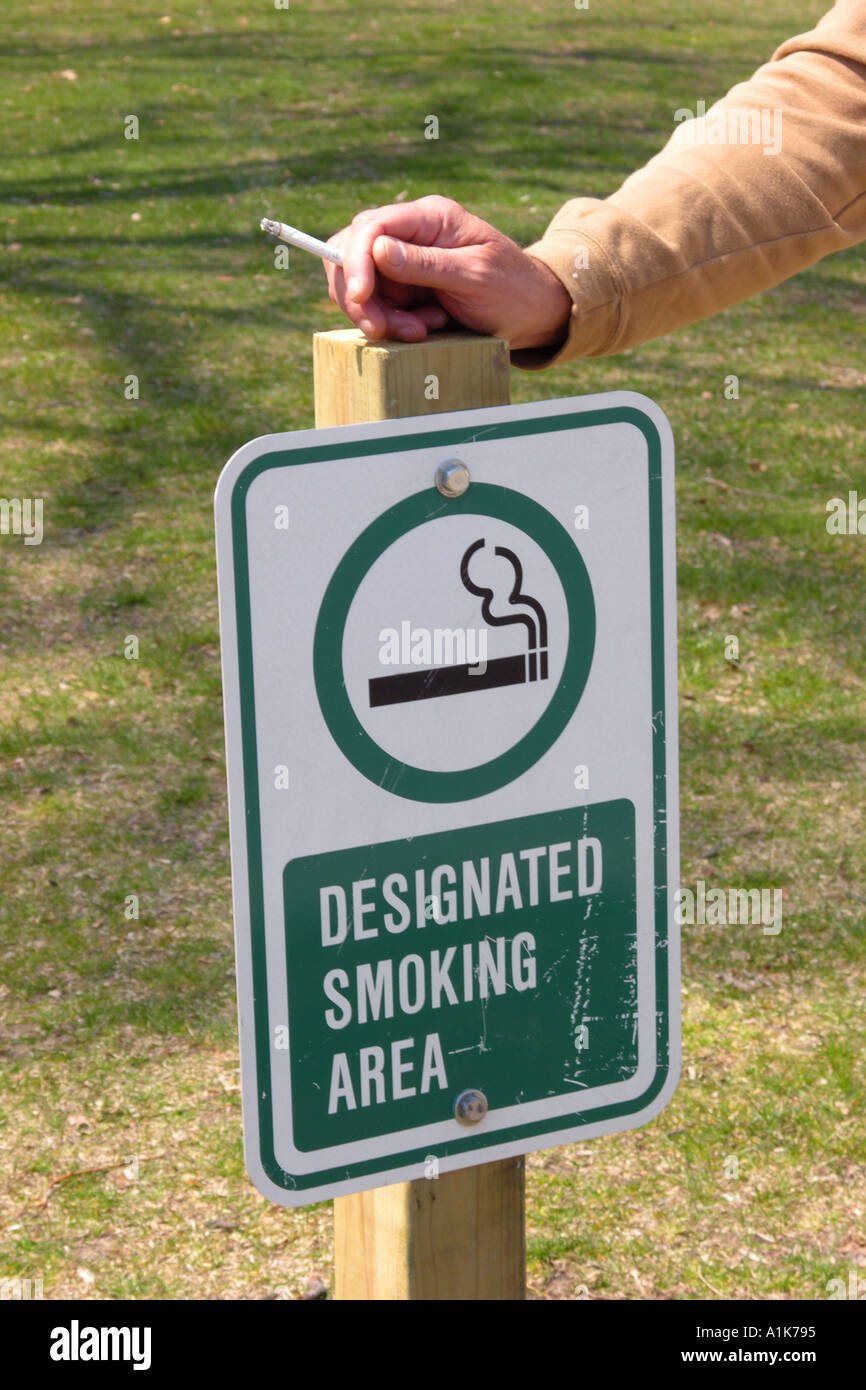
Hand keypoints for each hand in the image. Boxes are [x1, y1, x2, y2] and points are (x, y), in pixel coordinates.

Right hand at [323, 194, 571, 350]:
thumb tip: (378, 250)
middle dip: (363, 297)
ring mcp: (404, 262)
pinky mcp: (404, 290)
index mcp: (430, 217)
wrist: (532, 314)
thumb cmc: (512, 290)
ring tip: (421, 331)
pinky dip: (392, 325)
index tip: (361, 298)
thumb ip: (426, 264)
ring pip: (361, 287)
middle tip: (386, 330)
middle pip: (353, 254)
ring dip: (381, 317)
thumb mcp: (475, 276)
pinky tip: (426, 329)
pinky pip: (378, 307)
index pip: (372, 226)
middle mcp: (411, 233)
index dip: (356, 261)